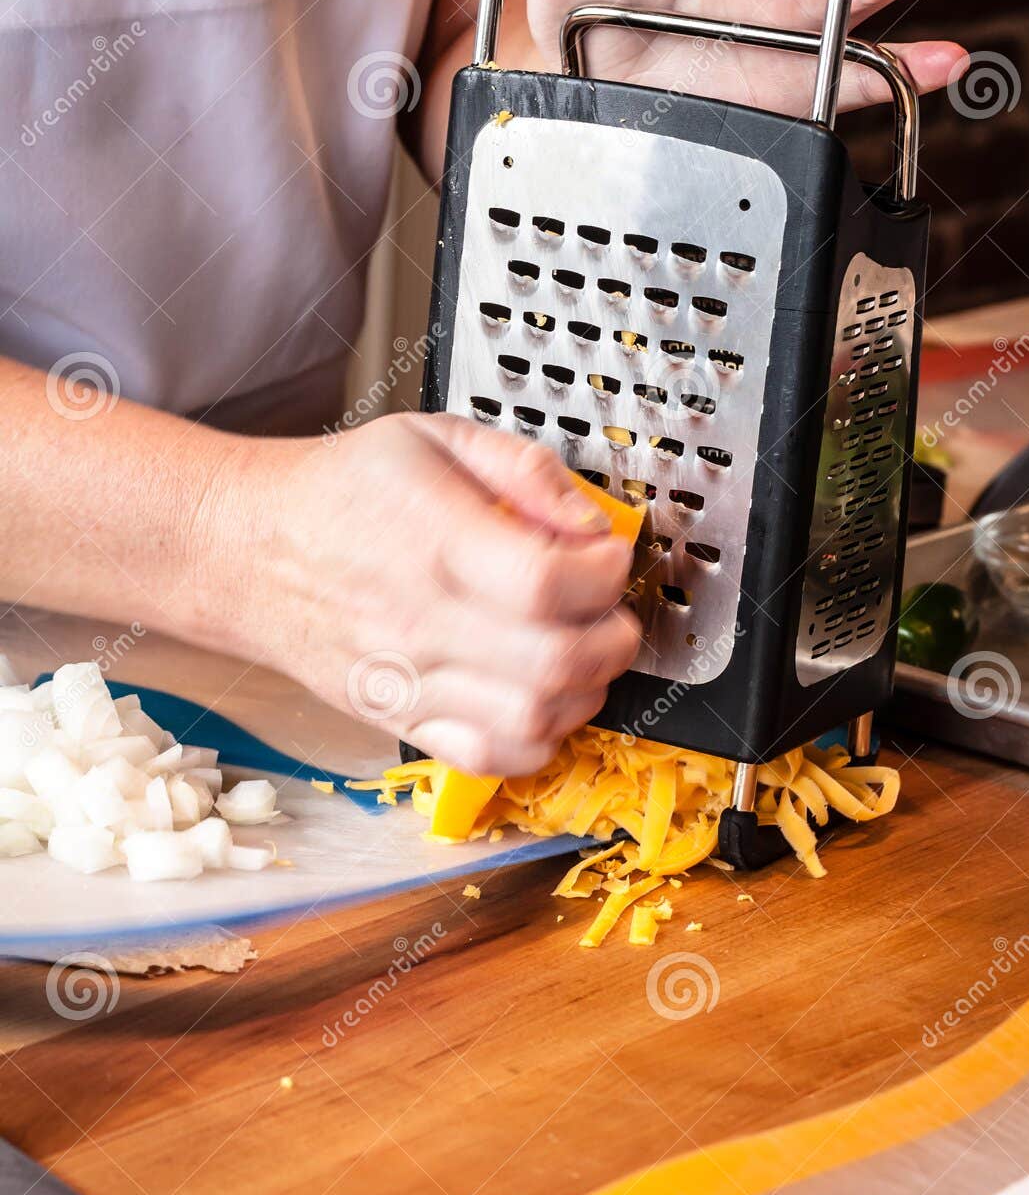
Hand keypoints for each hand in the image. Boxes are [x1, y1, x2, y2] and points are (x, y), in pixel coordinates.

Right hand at [230, 413, 640, 775]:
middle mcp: (424, 621)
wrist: (248, 551)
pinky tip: (540, 698)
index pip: (548, 583)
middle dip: (614, 638)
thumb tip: (587, 523)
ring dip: (584, 692)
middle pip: (555, 662)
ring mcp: (412, 680)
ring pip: (532, 720)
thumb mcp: (432, 437)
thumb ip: (522, 469)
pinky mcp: (402, 718)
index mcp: (436, 542)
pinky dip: (536, 739)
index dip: (604, 574)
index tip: (607, 557)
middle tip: (609, 611)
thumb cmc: (340, 492)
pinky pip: (490, 758)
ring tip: (580, 654)